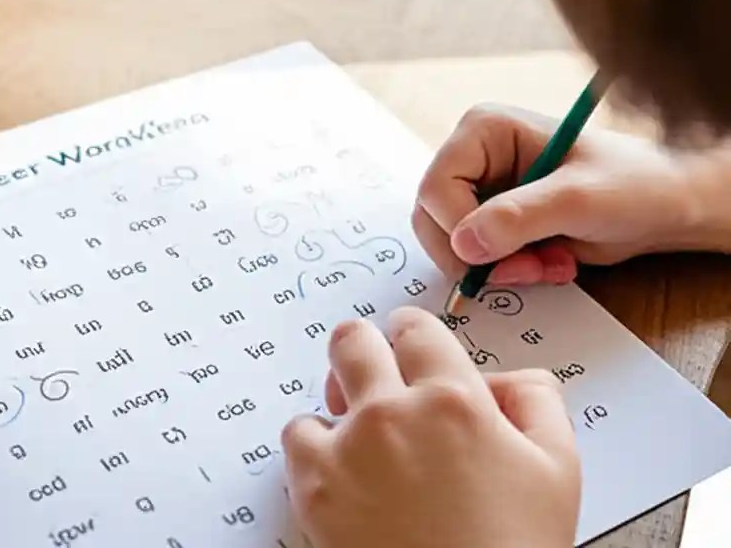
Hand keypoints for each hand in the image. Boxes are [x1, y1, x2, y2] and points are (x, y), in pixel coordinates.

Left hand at [280, 307, 580, 547]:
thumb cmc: (514, 546)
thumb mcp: (558, 466)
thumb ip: (534, 398)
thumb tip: (503, 376)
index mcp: (454, 400)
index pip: (413, 328)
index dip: (412, 334)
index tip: (409, 345)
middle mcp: (393, 413)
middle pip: (352, 341)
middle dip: (362, 350)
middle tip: (370, 371)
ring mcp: (347, 448)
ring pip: (319, 394)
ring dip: (338, 408)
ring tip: (363, 439)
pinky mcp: (314, 487)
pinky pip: (296, 437)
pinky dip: (314, 449)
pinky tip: (343, 470)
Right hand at [413, 103, 726, 285]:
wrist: (667, 207)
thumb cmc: (633, 183)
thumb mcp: (577, 199)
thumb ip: (519, 217)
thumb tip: (465, 244)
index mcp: (483, 130)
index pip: (436, 187)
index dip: (458, 228)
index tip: (497, 257)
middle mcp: (474, 159)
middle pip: (433, 220)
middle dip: (480, 255)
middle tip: (527, 270)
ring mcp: (482, 192)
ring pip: (453, 245)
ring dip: (499, 268)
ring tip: (548, 265)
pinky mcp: (495, 223)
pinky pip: (475, 259)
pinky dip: (509, 272)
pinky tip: (550, 264)